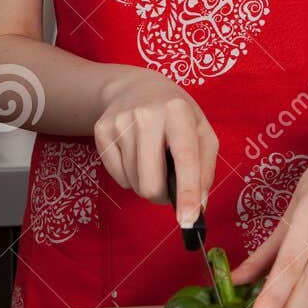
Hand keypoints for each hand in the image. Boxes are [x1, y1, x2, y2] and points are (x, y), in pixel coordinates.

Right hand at [94, 66, 217, 225]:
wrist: (136, 87)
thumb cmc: (177, 115)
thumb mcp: (202, 132)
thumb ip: (205, 169)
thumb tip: (198, 207)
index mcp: (178, 111)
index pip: (184, 158)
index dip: (187, 192)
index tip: (189, 220)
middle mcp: (146, 114)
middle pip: (151, 183)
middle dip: (162, 194)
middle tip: (169, 185)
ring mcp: (120, 122)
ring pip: (134, 184)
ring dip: (146, 183)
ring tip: (153, 161)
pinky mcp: (101, 131)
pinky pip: (118, 178)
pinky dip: (130, 176)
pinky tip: (135, 155)